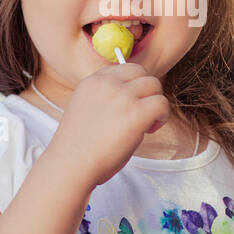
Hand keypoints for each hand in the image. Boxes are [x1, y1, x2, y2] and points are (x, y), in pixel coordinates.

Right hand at [49, 62, 169, 187]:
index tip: (130, 105)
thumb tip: (136, 94)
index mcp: (93, 80)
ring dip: (155, 104)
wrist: (71, 164)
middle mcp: (107, 83)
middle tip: (141, 114)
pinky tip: (149, 130)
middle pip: (143, 73)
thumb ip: (107, 96)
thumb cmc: (80, 146)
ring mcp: (122, 96)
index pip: (125, 68)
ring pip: (155, 85)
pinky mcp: (136, 112)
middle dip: (147, 92)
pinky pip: (162, 104)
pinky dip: (161, 116)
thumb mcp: (86, 107)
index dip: (134, 86)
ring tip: (145, 124)